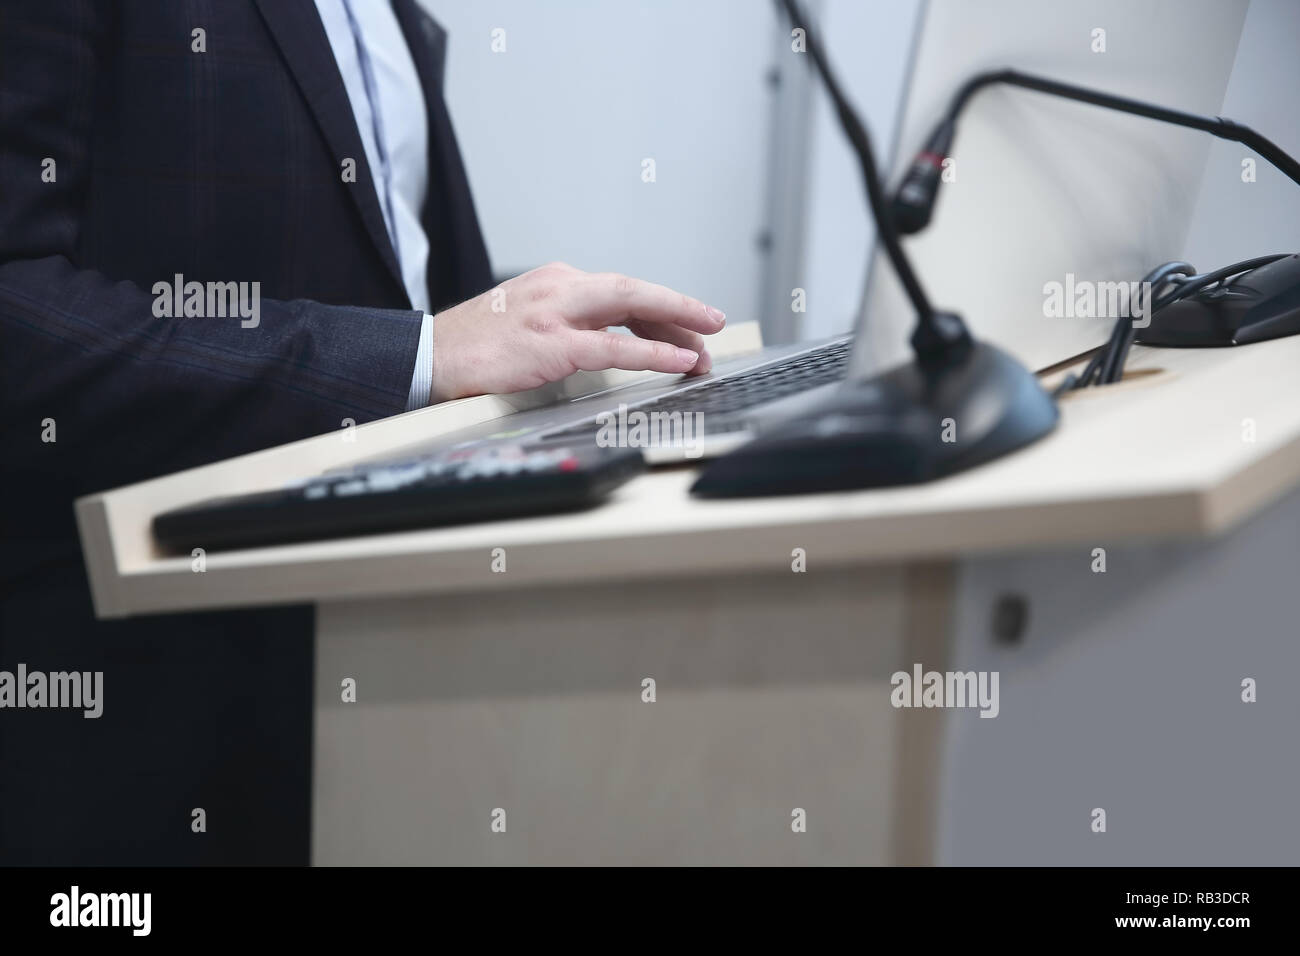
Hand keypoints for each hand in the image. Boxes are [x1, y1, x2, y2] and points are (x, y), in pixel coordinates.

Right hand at [429, 262, 724, 401]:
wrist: (426, 357)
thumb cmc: (473, 348)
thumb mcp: (525, 323)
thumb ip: (564, 324)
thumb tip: (605, 343)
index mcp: (555, 281)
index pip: (620, 290)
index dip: (659, 307)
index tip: (687, 324)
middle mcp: (559, 286)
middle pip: (633, 290)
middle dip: (678, 307)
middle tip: (713, 323)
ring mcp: (554, 312)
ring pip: (631, 306)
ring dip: (676, 323)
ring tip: (707, 342)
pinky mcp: (550, 344)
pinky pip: (614, 347)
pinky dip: (653, 353)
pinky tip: (679, 360)